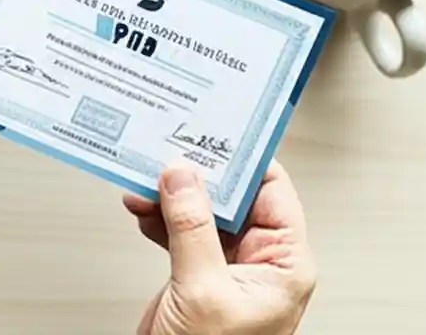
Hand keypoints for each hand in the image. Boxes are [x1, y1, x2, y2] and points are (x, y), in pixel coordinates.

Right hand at [123, 159, 315, 334]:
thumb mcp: (204, 290)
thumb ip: (192, 228)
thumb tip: (183, 177)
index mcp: (284, 264)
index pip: (271, 191)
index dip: (243, 161)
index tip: (212, 135)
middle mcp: (260, 262)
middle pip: (232, 196)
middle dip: (196, 175)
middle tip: (167, 153)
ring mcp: (226, 267)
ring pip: (201, 210)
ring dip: (170, 194)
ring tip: (145, 182)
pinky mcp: (196, 274)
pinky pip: (180, 230)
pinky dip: (158, 216)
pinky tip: (141, 207)